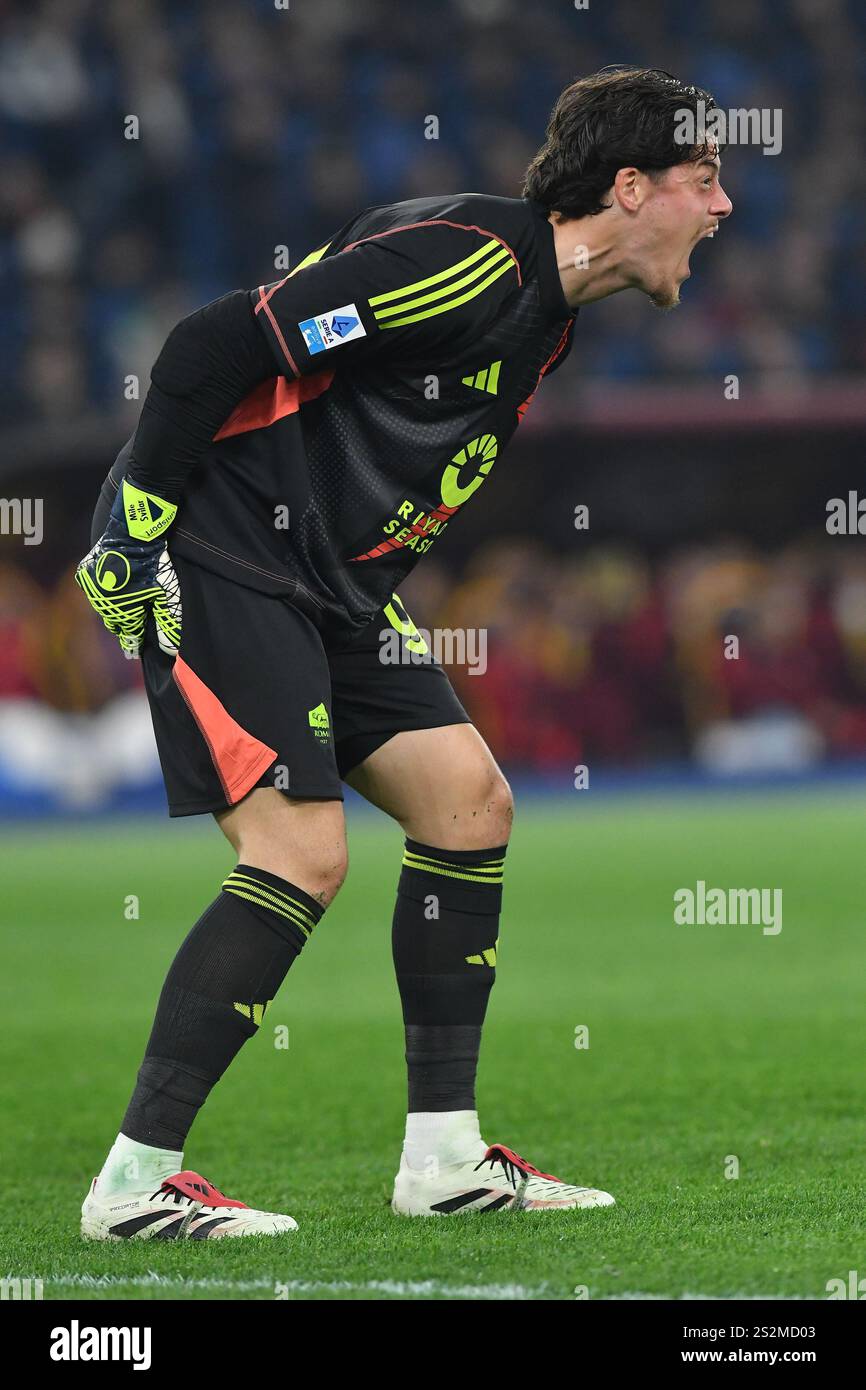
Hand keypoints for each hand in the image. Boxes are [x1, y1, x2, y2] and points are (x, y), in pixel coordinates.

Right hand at [75, 480, 180, 658]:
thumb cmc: (153, 565)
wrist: (132, 535)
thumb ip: (167, 621)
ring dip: (112, 608)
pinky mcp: (85, 574)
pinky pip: (92, 590)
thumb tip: (171, 648)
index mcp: (125, 612)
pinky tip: (109, 589)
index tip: (133, 654)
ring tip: (120, 609)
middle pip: (115, 621)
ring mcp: (92, 589)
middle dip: (124, 625)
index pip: (129, 635)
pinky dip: (101, 591)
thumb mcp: (166, 595)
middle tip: (129, 631)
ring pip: (103, 606)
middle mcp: (104, 605)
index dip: (132, 645)